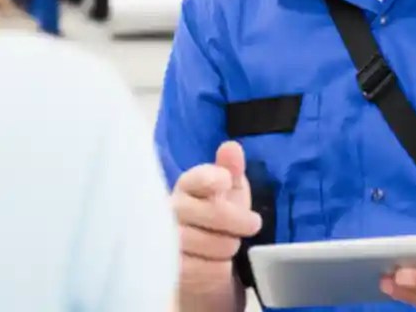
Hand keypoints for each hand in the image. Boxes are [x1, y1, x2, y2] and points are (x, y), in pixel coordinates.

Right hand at [172, 141, 262, 299]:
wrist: (200, 262)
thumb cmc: (216, 221)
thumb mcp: (230, 193)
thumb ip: (231, 169)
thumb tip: (232, 147)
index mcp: (187, 186)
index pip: (197, 178)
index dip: (212, 179)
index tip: (224, 182)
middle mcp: (170, 208)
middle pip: (215, 212)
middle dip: (238, 222)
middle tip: (250, 225)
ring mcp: (165, 239)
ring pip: (214, 243)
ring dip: (228, 247)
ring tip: (225, 246)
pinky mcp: (169, 268)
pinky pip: (207, 269)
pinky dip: (218, 268)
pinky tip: (213, 262)